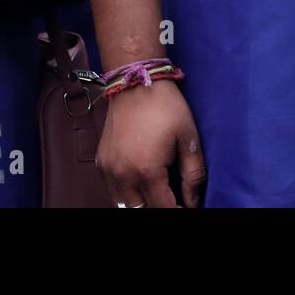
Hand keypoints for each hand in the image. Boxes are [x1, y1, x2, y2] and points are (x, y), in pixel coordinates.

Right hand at [96, 80, 205, 207]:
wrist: (135, 82)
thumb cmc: (166, 107)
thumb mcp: (188, 139)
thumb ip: (193, 175)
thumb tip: (193, 202)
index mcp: (147, 171)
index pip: (164, 210)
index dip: (180, 212)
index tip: (188, 206)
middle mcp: (123, 175)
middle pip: (142, 212)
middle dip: (160, 208)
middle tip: (174, 200)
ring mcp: (109, 170)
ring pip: (124, 206)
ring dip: (142, 204)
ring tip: (159, 193)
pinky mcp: (102, 163)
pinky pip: (113, 191)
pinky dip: (128, 195)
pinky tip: (142, 184)